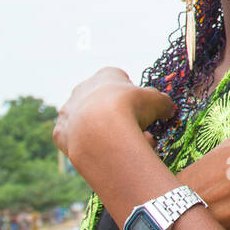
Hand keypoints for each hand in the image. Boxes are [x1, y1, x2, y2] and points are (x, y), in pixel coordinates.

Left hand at [54, 68, 174, 165]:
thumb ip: (163, 103)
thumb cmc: (131, 108)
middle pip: (103, 101)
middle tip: (136, 130)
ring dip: (105, 132)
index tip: (143, 109)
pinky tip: (106, 153)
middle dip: (119, 115)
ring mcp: (68, 112)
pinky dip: (91, 146)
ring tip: (124, 145)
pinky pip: (78, 140)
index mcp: (105, 75)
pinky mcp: (60, 133)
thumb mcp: (158, 101)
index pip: (120, 79)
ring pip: (89, 122)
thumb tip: (169, 109)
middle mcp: (83, 89)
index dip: (133, 95)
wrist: (100, 131)